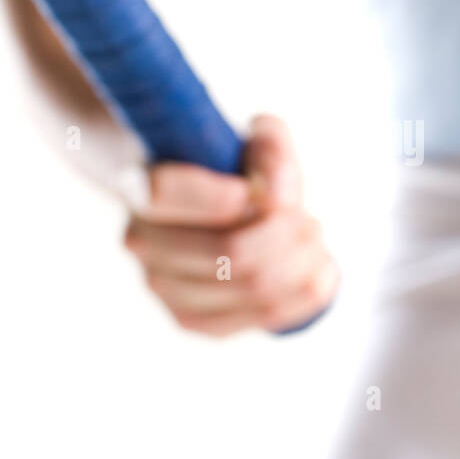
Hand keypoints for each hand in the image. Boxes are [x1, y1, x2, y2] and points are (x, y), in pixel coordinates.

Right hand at [124, 115, 338, 334]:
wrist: (227, 216)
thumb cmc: (237, 170)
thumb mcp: (254, 140)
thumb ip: (269, 146)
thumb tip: (276, 197)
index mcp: (139, 182)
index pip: (164, 193)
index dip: (218, 196)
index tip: (257, 191)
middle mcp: (141, 239)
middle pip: (229, 250)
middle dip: (288, 233)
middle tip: (310, 219)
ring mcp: (162, 286)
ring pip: (253, 285)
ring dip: (302, 261)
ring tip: (314, 238)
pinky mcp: (190, 319)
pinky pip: (261, 316)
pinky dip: (305, 294)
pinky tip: (320, 270)